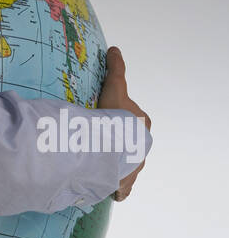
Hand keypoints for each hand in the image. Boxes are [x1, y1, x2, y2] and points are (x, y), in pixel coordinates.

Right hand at [98, 46, 150, 201]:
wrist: (112, 146)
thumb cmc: (115, 116)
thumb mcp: (114, 87)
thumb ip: (116, 69)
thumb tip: (115, 49)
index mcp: (141, 124)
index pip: (132, 118)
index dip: (116, 117)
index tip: (102, 117)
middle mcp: (141, 145)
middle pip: (128, 142)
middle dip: (116, 143)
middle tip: (95, 139)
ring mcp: (134, 165)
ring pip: (125, 164)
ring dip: (114, 164)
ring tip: (95, 162)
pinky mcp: (125, 182)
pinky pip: (122, 186)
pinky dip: (116, 188)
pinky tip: (107, 187)